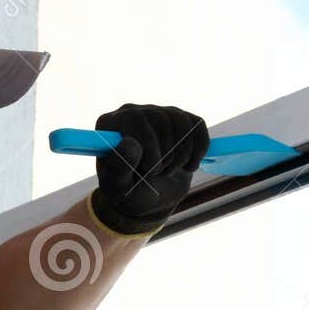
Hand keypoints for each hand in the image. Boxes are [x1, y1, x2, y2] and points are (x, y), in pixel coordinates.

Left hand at [89, 103, 208, 234]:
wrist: (151, 197)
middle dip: (165, 156)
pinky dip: (199, 150)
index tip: (147, 169)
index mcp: (109, 124)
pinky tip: (188, 165)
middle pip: (161, 120)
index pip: (135, 120)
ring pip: (181, 123)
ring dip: (181, 155)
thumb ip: (119, 168)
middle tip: (157, 174)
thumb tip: (130, 144)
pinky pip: (197, 125)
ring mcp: (157, 113)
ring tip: (169, 170)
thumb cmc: (128, 191)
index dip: (149, 148)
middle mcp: (132, 112)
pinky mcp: (180, 120)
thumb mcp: (118, 188)